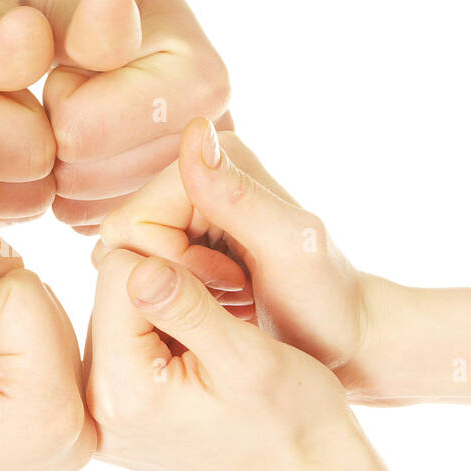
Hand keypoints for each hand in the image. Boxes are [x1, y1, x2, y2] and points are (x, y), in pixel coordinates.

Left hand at [20, 0, 228, 231]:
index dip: (57, 98)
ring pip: (84, 207)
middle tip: (78, 87)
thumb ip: (86, 20)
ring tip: (85, 111)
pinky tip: (85, 147)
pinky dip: (73, 191)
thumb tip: (111, 4)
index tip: (76, 62)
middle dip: (60, 133)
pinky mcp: (167, 203)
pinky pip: (91, 222)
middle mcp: (214, 141)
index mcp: (202, 87)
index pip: (79, 133)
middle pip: (84, 177)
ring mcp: (195, 180)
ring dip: (65, 163)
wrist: (106, 0)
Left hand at [86, 247, 358, 470]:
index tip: (222, 287)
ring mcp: (102, 416)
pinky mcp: (116, 415)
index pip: (116, 275)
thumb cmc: (293, 420)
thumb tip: (137, 265)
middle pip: (109, 295)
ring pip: (117, 314)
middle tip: (221, 314)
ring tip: (213, 339)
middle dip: (163, 289)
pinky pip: (125, 345)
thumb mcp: (247, 357)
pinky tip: (200, 356)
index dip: (174, 263)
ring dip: (164, 311)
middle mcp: (96, 410)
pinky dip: (162, 336)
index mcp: (122, 392)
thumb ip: (187, 308)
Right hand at [100, 118, 377, 389]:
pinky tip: (219, 304)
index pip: (133, 220)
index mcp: (218, 155)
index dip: (171, 265)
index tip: (233, 283)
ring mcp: (185, 206)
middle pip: (127, 239)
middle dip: (173, 277)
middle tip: (234, 291)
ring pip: (129, 260)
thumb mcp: (286, 248)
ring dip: (175, 290)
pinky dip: (175, 298)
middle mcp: (195, 170)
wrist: (343, 339)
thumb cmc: (324, 302)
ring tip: (231, 297)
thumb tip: (193, 130)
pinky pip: (140, 274)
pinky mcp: (180, 236)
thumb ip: (236, 195)